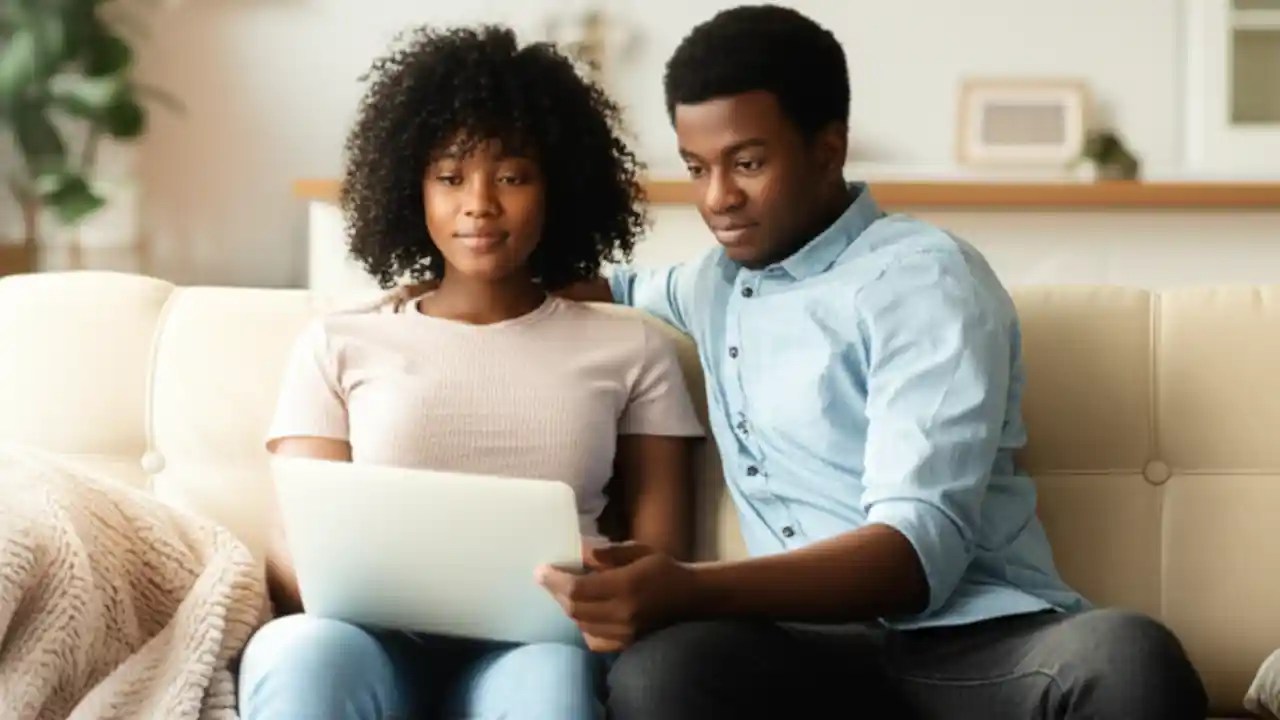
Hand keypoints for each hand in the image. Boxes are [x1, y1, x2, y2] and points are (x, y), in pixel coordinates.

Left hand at [536, 543, 696, 651]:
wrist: (692, 599)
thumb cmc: (664, 569)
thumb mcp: (637, 551)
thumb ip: (606, 554)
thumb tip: (577, 551)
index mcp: (626, 587)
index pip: (578, 588)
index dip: (555, 580)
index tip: (541, 570)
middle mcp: (622, 614)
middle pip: (574, 608)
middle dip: (556, 593)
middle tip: (546, 579)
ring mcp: (624, 634)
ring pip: (581, 624)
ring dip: (567, 607)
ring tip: (562, 592)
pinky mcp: (626, 645)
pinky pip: (593, 640)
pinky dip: (582, 626)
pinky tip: (582, 612)